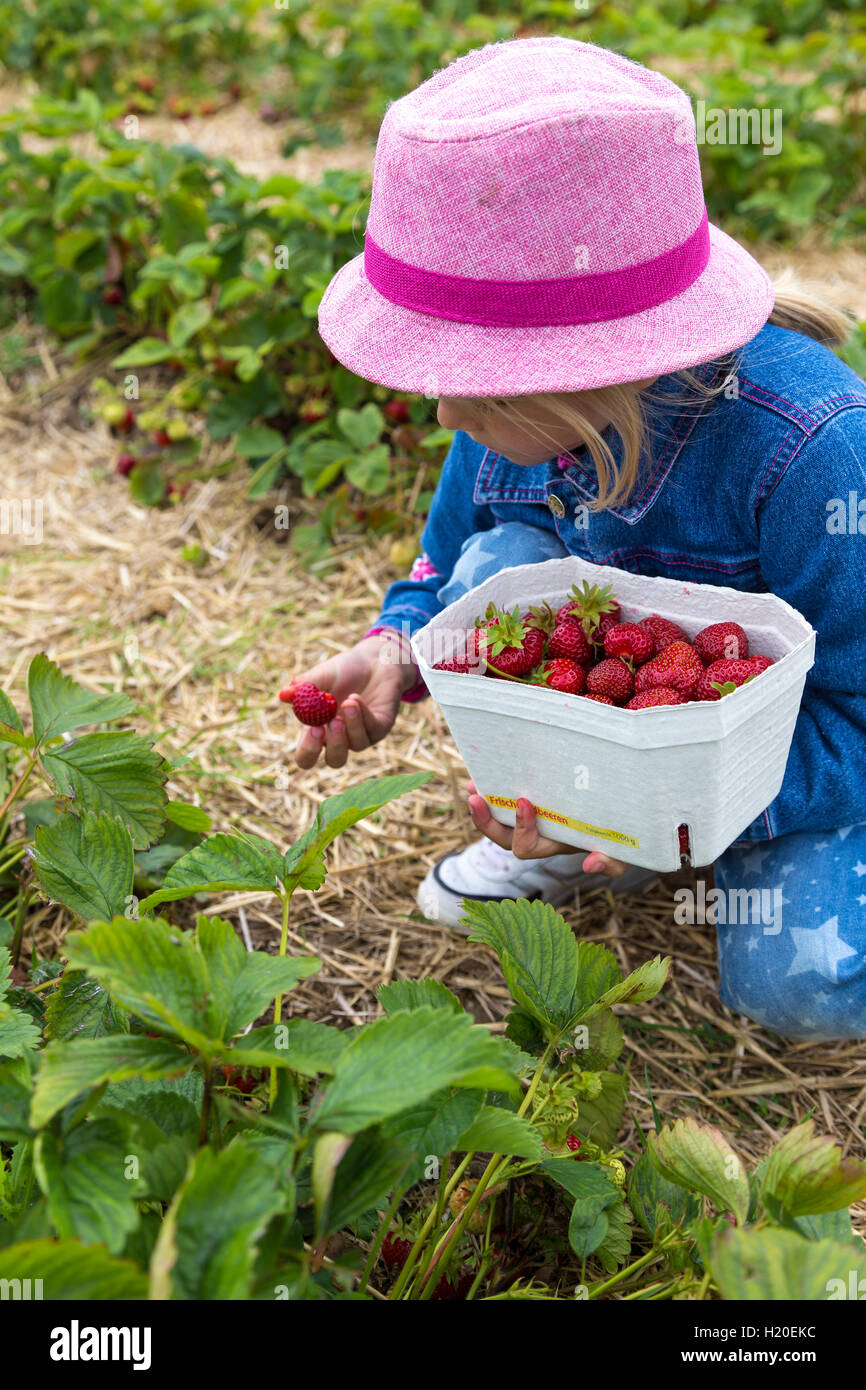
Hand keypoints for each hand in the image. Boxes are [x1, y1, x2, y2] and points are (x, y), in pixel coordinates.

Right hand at [288, 633, 417, 768]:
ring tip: (348, 700)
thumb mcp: (321, 675)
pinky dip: (363, 714)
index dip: (309, 750)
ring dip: (352, 724)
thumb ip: (304, 687)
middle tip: (333, 721)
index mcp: (318, 731)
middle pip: (335, 760)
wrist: (374, 659)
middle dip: (335, 744)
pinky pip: (372, 729)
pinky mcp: (380, 728)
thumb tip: (283, 695)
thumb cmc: (344, 670)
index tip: (313, 729)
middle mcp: (340, 739)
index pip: (308, 756)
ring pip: (356, 745)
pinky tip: (356, 698)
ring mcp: (361, 735)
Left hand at [466, 779, 629, 876]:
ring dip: (482, 807)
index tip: (525, 802)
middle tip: (476, 798)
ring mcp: (533, 818)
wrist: (624, 814)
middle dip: (486, 821)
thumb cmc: (622, 835)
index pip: (528, 847)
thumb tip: (590, 864)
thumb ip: (613, 863)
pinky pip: (502, 801)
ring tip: (473, 786)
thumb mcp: (624, 852)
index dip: (521, 829)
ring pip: (498, 821)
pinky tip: (484, 774)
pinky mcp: (531, 800)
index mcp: (556, 844)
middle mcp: (540, 834)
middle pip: (503, 838)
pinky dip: (491, 790)